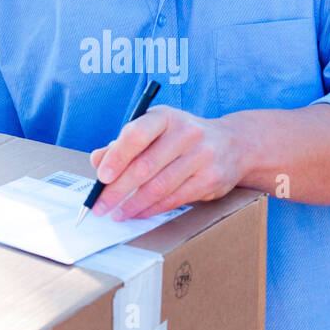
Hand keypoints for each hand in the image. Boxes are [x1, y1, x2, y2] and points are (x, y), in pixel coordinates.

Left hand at [88, 105, 245, 219]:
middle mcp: (186, 132)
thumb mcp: (154, 131)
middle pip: (145, 166)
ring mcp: (202, 156)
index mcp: (166, 116)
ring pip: (159, 186)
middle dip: (118, 190)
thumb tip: (97, 160)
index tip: (101, 178)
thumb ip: (124, 144)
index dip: (116, 157)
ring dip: (134, 204)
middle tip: (100, 206)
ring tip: (117, 213)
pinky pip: (175, 198)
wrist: (232, 143)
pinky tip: (139, 213)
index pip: (137, 134)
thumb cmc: (181, 138)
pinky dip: (153, 209)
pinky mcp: (211, 178)